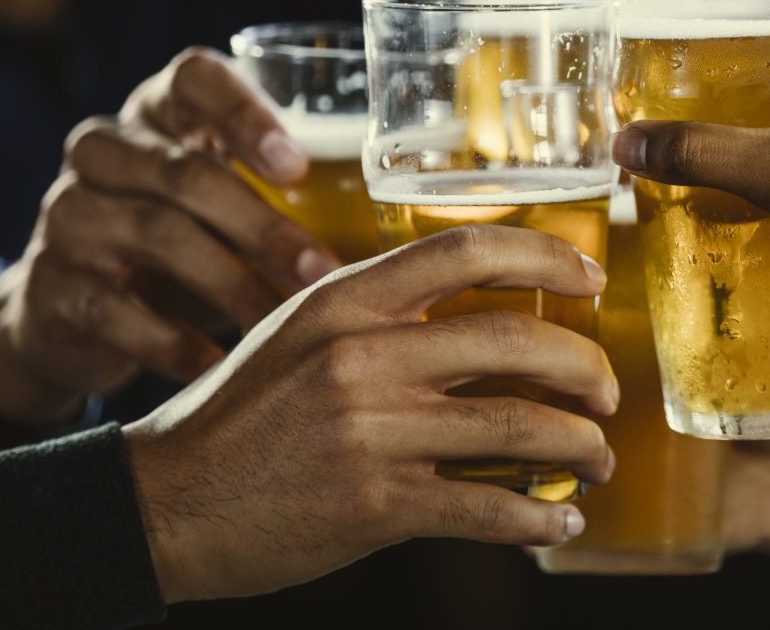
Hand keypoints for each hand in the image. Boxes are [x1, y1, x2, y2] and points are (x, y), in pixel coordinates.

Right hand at [0, 48, 340, 424]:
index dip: (244, 114)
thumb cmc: (185, 248)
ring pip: (155, 234)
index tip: (297, 167)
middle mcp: (105, 150)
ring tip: (281, 325)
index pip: (193, 77)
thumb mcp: (225, 208)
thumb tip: (403, 229)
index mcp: (157, 112)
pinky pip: (116, 308)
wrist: (70, 315)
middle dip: (263, 226)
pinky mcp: (49, 282)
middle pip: (185, 172)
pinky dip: (173, 341)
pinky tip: (219, 368)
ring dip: (230, 285)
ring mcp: (69, 212)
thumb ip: (287, 198)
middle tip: (321, 272)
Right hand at [124, 225, 618, 602]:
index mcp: (345, 299)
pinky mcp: (374, 503)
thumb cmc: (240, 416)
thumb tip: (483, 323)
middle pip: (515, 340)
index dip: (545, 257)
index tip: (591, 280)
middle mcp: (362, 354)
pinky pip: (486, 507)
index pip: (466, 251)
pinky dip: (538, 516)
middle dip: (585, 368)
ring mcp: (370, 430)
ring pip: (517, 424)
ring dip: (580, 445)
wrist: (162, 502)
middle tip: (607, 392)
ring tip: (599, 460)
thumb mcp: (298, 335)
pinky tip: (560, 518)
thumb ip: (379, 317)